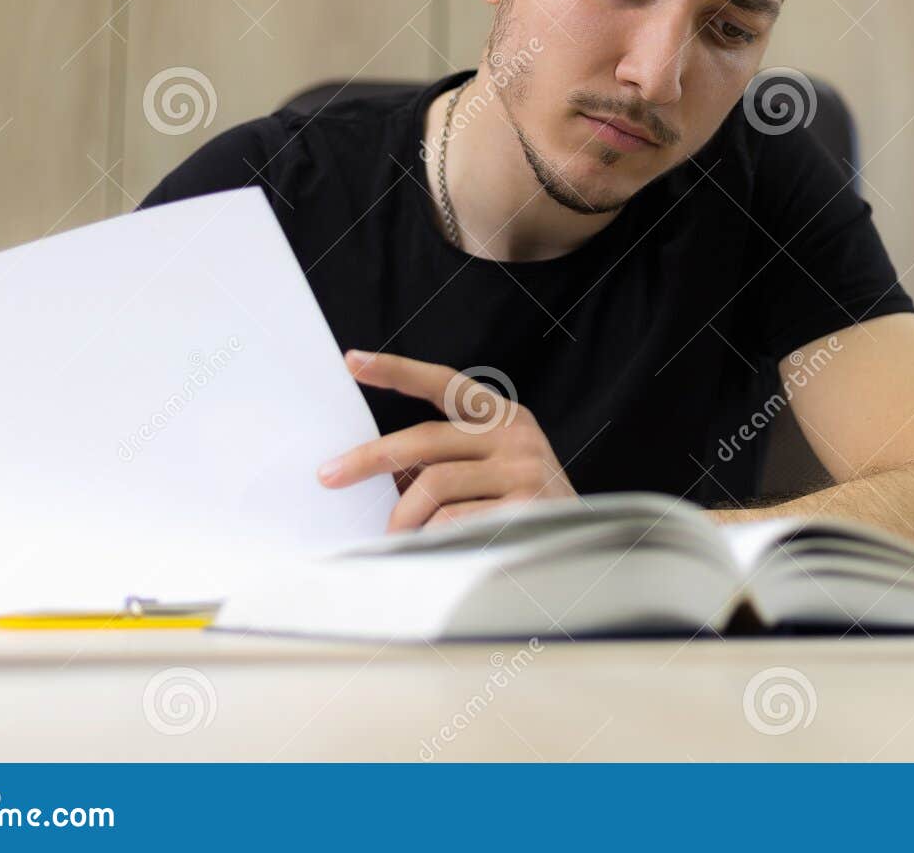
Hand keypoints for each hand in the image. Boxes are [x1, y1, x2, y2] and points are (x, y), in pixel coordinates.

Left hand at [318, 350, 577, 530]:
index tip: (353, 361)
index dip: (398, 371)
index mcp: (504, 417)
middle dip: (368, 458)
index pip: (445, 384)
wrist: (583, 553)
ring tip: (391, 537)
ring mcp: (525, 470)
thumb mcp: (488, 472)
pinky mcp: (526, 509)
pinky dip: (428, 538)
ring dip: (400, 517)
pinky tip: (427, 549)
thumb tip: (373, 466)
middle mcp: (517, 436)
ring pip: (433, 486)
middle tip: (329, 475)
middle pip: (425, 439)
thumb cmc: (521, 510)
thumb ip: (443, 460)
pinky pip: (453, 521)